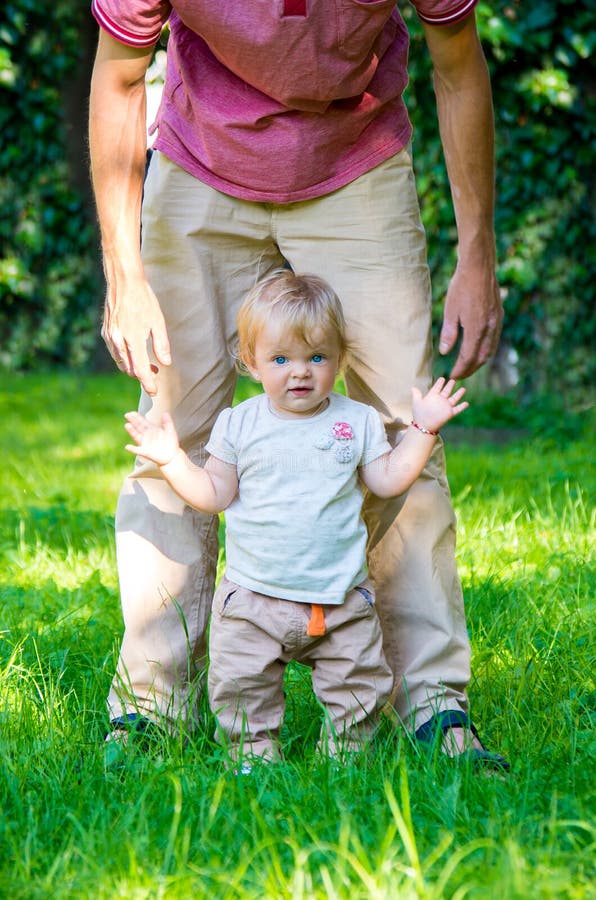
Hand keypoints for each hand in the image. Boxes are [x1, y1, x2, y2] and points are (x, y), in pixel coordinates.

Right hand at [102, 277, 170, 395]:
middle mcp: (119, 341)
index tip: (154, 392)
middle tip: (155, 372)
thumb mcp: (158, 322)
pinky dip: (125, 358)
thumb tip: (165, 363)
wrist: (123, 282)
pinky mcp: (106, 332)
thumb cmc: (144, 300)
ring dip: (134, 367)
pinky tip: (134, 352)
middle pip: (130, 369)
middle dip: (142, 375)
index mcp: (134, 340)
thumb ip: (161, 345)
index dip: (148, 384)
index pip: (141, 370)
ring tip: (147, 363)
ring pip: (121, 363)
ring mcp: (110, 337)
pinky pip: (115, 353)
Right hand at [124, 411, 179, 465]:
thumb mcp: (170, 431)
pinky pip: (138, 450)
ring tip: (127, 425)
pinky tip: (127, 447)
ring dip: (132, 431)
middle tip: (127, 415)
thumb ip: (167, 422)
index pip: (143, 422)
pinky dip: (133, 449)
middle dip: (133, 421)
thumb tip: (165, 412)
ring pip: (137, 436)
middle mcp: (146, 436)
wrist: (172, 456)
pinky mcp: (145, 452)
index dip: (137, 417)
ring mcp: (145, 444)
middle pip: (138, 427)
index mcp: (152, 430)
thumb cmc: (171, 443)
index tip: (132, 413)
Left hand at [411, 377, 467, 432]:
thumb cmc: (419, 414)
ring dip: (459, 394)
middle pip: (447, 391)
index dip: (440, 383)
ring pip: (454, 399)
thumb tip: (413, 387)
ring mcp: (445, 407)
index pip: (437, 387)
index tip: (442, 378)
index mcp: (433, 396)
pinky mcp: (450, 413)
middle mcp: (440, 401)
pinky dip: (462, 407)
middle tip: (453, 380)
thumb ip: (416, 394)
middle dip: (450, 386)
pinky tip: (466, 403)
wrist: (424, 426)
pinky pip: (457, 409)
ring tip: (463, 389)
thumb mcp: (417, 402)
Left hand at [439, 258, 502, 379]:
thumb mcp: (450, 310)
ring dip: (479, 362)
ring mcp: (497, 322)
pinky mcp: (499, 316)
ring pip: (490, 350)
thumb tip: (445, 353)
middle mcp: (490, 328)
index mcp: (476, 328)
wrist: (479, 267)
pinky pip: (494, 339)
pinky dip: (486, 350)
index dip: (460, 369)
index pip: (468, 357)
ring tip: (468, 366)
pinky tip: (478, 349)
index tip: (452, 375)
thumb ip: (449, 333)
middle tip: (459, 375)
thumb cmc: (462, 287)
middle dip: (470, 369)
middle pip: (481, 358)